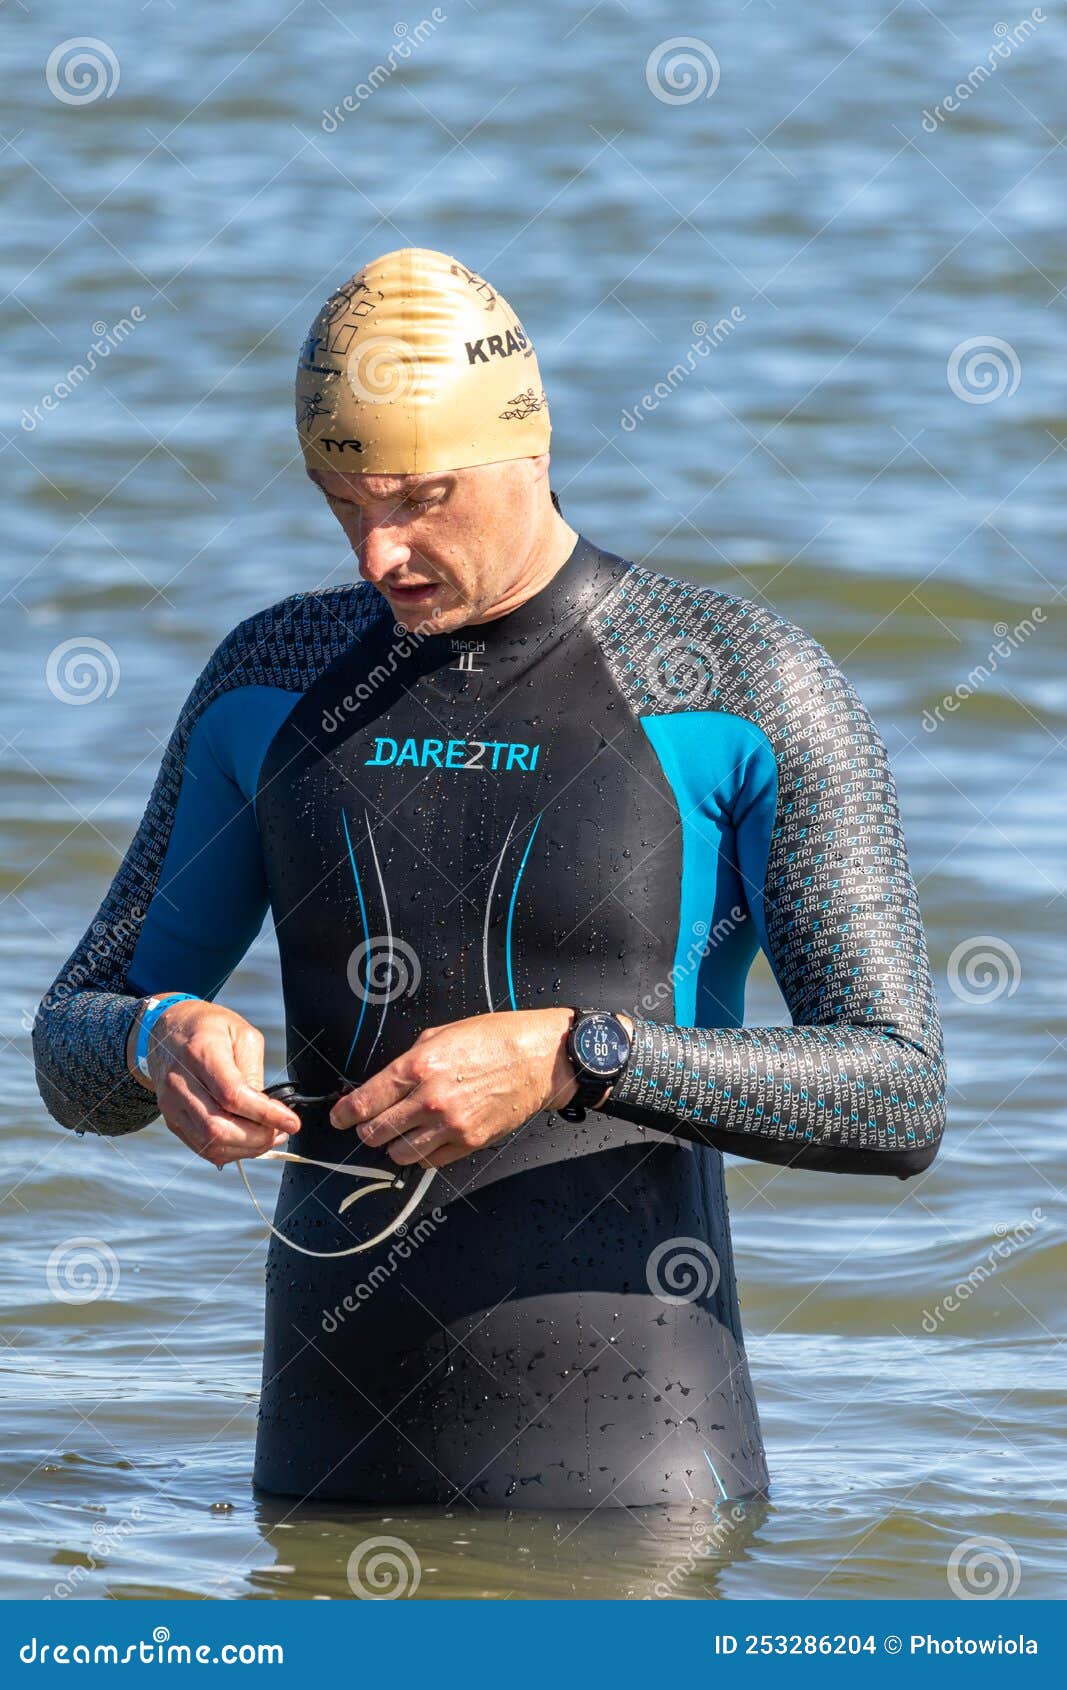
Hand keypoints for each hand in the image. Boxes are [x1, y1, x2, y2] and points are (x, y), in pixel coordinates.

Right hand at [127, 997, 299, 1166]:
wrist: (168, 1028)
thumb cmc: (209, 1028)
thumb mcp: (242, 1034)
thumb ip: (254, 1072)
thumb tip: (266, 1109)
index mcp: (200, 1053)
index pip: (232, 1095)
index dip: (265, 1114)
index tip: (292, 1122)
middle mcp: (179, 1082)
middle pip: (218, 1128)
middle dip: (257, 1138)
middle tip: (281, 1131)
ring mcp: (171, 1104)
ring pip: (210, 1144)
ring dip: (246, 1148)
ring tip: (269, 1136)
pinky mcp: (172, 1119)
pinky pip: (202, 1147)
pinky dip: (231, 1150)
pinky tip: (249, 1140)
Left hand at [328, 1008, 578, 1169]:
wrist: (538, 1058)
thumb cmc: (494, 1039)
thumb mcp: (441, 1034)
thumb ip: (409, 1061)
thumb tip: (385, 1084)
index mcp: (418, 1067)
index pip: (364, 1102)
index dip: (344, 1114)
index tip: (338, 1118)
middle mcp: (430, 1100)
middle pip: (375, 1133)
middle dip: (366, 1130)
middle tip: (369, 1124)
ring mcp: (450, 1125)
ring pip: (398, 1154)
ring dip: (393, 1145)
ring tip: (401, 1131)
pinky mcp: (469, 1143)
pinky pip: (429, 1161)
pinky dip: (422, 1154)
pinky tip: (427, 1138)